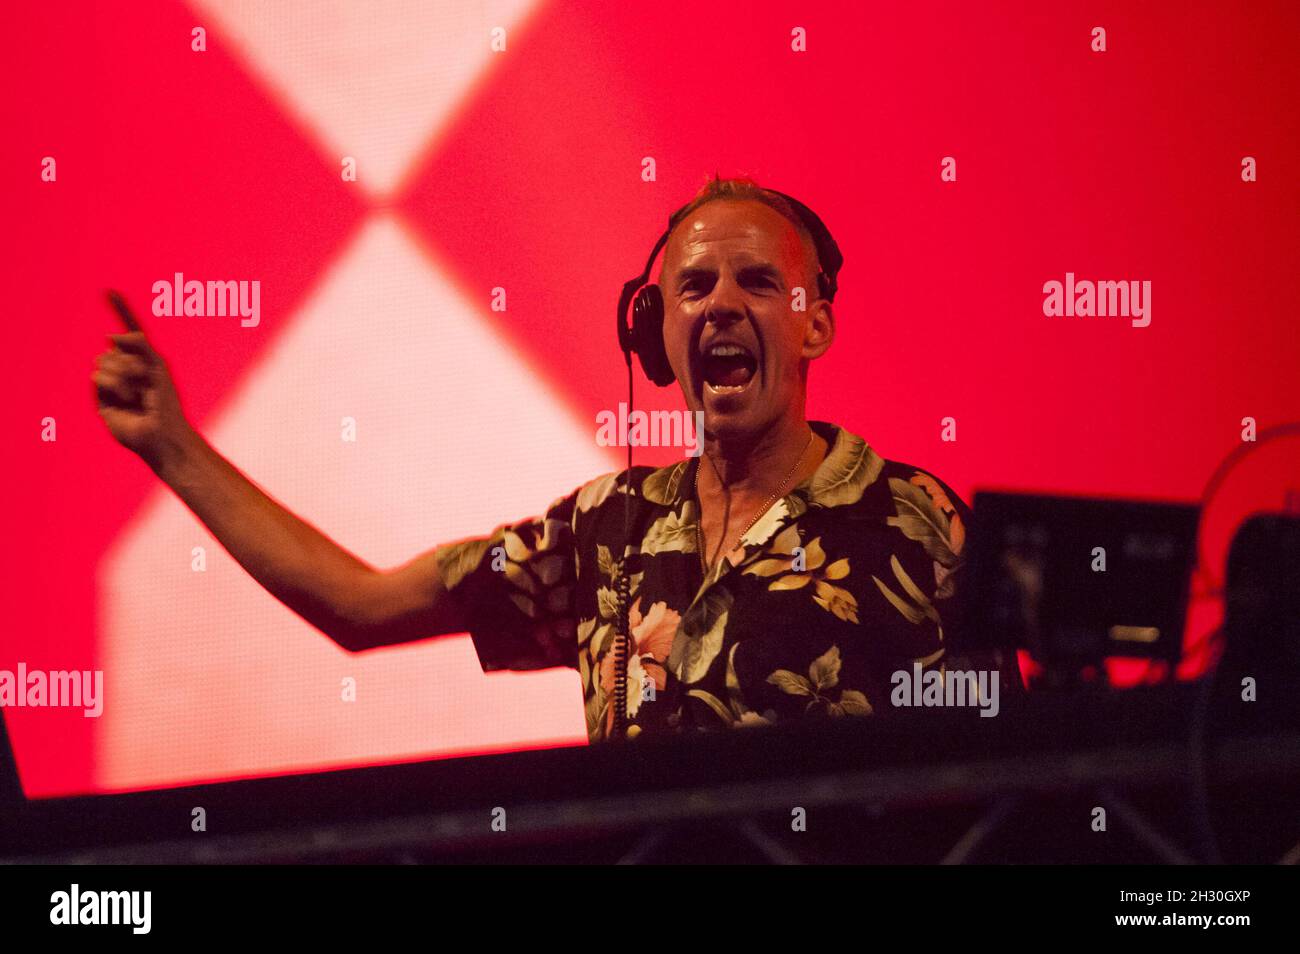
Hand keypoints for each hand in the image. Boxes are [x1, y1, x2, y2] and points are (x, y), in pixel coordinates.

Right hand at [93, 292, 191, 469]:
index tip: (110, 291)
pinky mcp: (101, 397)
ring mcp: (112, 383)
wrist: (161, 432)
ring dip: (122, 374)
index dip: (121, 311)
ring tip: (136, 393)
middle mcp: (126, 368)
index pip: (130, 330)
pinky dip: (114, 385)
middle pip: (112, 348)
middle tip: (144, 378)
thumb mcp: (157, 366)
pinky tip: (127, 400)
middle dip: (129, 360)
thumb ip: (139, 345)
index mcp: (143, 358)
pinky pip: (97, 377)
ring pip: (102, 361)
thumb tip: (112, 336)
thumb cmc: (166, 402)